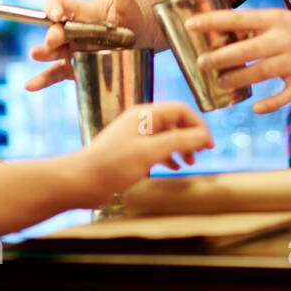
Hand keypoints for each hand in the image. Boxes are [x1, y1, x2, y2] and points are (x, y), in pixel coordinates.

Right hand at [26, 0, 151, 90]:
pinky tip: (30, 85)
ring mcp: (72, 49)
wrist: (138, 39)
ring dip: (44, 53)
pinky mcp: (74, 68)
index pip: (59, 4)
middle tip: (54, 39)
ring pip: (54, 51)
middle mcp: (72, 30)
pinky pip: (56, 74)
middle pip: (55, 29)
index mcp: (80, 12)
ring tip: (36, 54)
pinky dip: (43, 80)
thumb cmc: (129, 17)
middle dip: (53, 34)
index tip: (56, 14)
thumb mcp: (128, 5)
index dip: (53, 7)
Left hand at [72, 102, 213, 206]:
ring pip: (166, 135)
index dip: (198, 125)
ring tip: (189, 163)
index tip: (209, 145)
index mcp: (145, 114)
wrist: (81, 181)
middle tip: (202, 154)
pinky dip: (168, 155)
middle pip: (175, 122)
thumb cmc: (113, 165)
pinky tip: (173, 167)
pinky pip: (156, 148)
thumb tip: (204, 136)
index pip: (180, 110)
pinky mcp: (130, 151)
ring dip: (181, 147)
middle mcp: (140, 121)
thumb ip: (179, 141)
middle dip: (191, 136)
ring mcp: (135, 136)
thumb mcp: (150, 152)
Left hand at [184, 8, 290, 113]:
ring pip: (261, 72)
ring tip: (219, 82)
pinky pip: (285, 95)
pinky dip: (270, 103)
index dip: (213, 21)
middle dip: (221, 57)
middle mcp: (283, 39)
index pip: (238, 18)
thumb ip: (250, 27)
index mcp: (272, 19)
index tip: (190, 25)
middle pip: (247, 49)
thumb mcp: (275, 18)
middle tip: (201, 63)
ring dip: (237, 79)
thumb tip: (214, 35)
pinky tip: (255, 107)